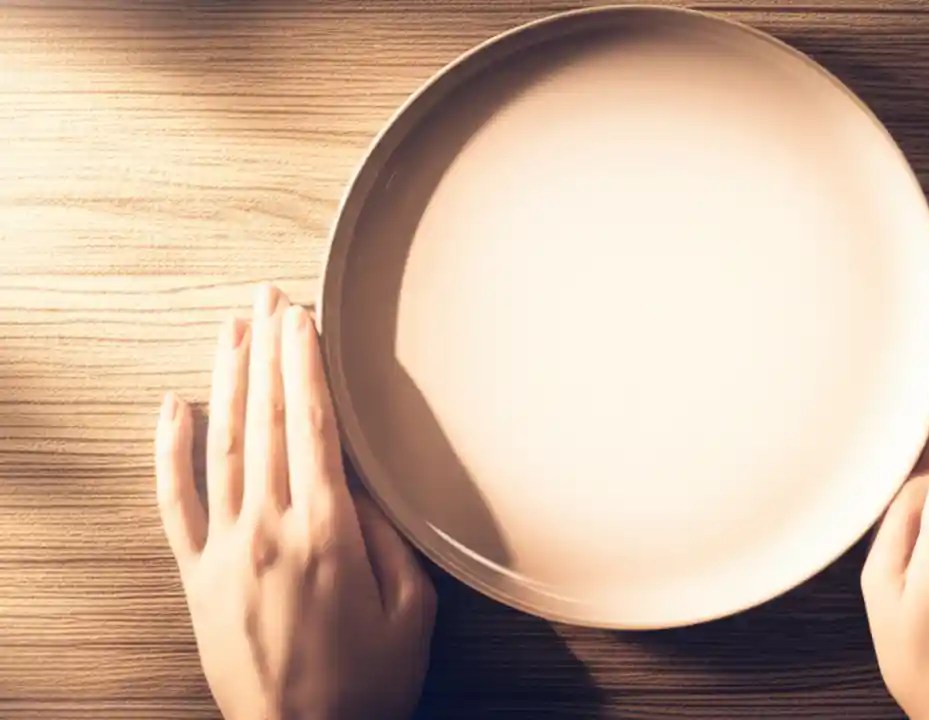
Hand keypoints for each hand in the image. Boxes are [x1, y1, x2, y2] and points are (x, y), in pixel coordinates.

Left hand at [154, 285, 435, 719]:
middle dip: (269, 352)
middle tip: (271, 297)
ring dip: (228, 379)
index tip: (303, 319)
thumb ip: (389, 541)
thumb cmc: (367, 682)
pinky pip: (176, 500)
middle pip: (266, 421)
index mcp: (328, 535)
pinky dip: (170, 449)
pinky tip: (174, 404)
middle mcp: (270, 530)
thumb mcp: (410, 611)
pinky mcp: (198, 574)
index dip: (304, 366)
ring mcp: (226, 550)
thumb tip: (364, 488)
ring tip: (234, 327)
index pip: (311, 428)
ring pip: (222, 446)